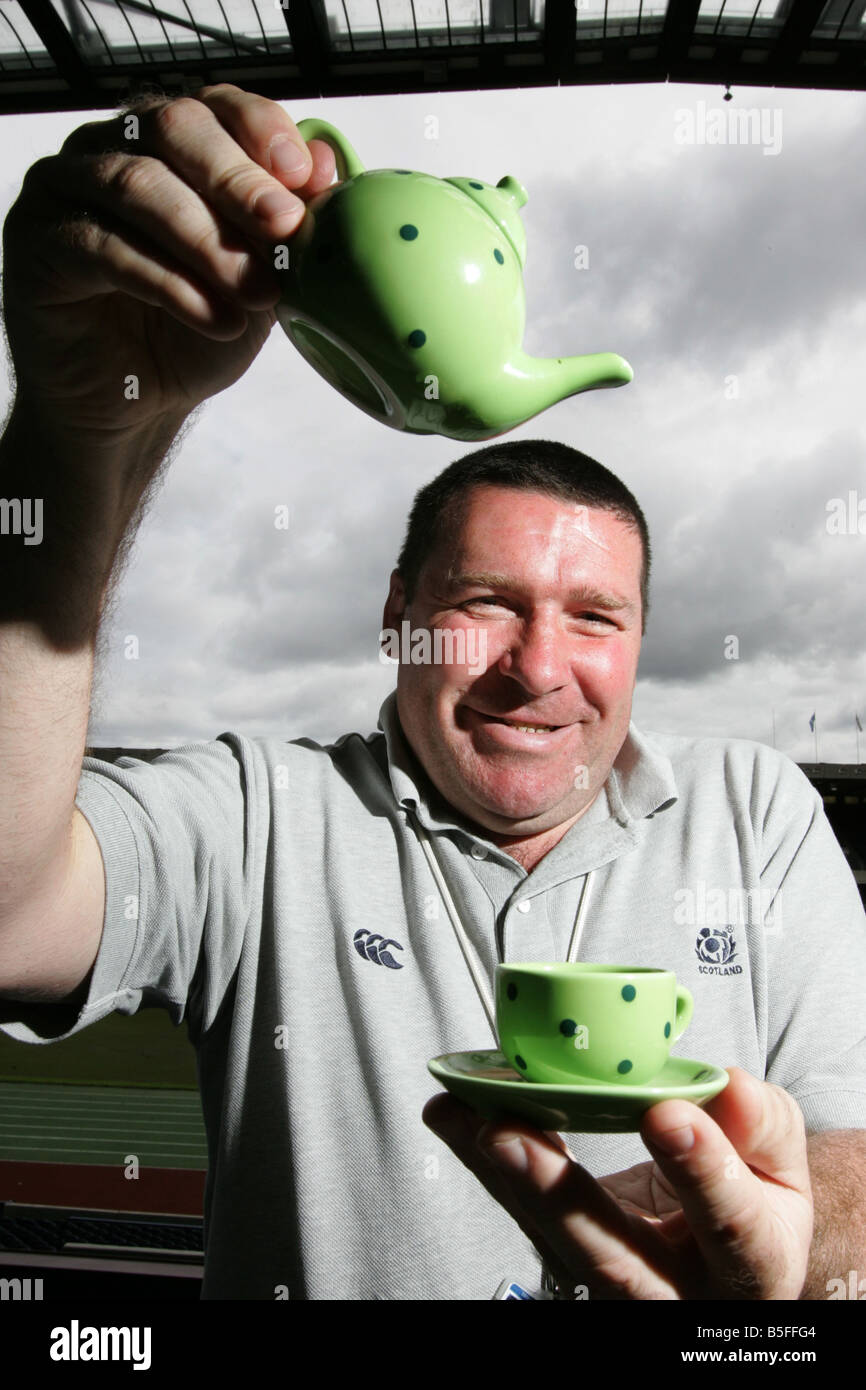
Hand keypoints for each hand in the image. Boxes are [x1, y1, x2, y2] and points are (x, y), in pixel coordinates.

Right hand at [2, 83, 334, 440]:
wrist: (134, 407)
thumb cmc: (192, 334)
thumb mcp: (260, 281)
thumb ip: (286, 227)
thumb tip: (330, 162)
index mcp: (168, 143)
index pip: (215, 106)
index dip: (260, 131)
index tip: (302, 177)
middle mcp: (111, 148)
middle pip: (174, 130)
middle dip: (238, 181)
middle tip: (284, 227)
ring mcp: (65, 188)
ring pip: (138, 186)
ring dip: (208, 242)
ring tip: (256, 294)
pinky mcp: (35, 241)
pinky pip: (104, 247)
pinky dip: (169, 284)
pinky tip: (213, 318)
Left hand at [422, 1067, 812, 1298]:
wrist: (734, 1242)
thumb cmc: (756, 1196)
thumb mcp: (781, 1161)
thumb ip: (760, 1125)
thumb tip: (728, 1086)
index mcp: (747, 1267)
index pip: (728, 1224)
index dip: (699, 1171)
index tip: (667, 1115)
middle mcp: (672, 1290)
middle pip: (611, 1256)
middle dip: (554, 1193)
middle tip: (507, 1133)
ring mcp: (613, 1281)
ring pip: (551, 1237)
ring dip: (500, 1171)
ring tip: (460, 1112)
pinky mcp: (569, 1255)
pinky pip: (524, 1212)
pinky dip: (487, 1162)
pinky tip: (455, 1114)